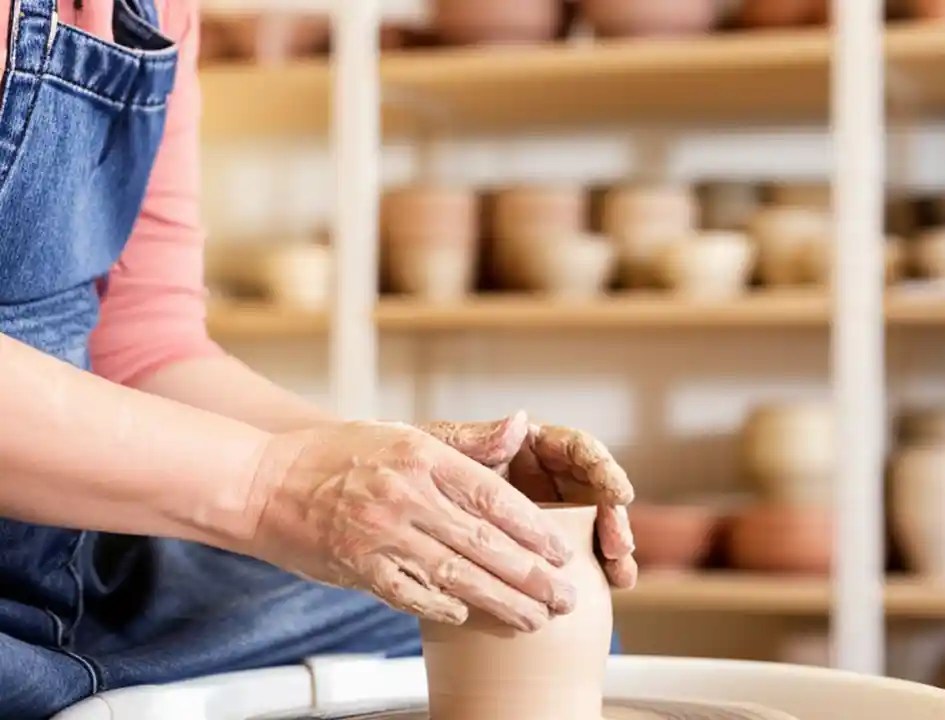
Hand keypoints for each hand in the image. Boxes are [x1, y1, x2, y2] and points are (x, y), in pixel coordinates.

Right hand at [242, 421, 576, 630]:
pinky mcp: (358, 567)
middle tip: (565, 596)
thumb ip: (467, 441)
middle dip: (532, 575)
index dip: (533, 529)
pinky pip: (412, 595)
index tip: (561, 551)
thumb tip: (521, 425)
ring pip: (456, 575)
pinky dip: (444, 608)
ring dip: (501, 601)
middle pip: (483, 542)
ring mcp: (380, 534)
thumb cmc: (337, 456)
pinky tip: (471, 616)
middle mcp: (405, 495)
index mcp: (421, 457)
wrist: (262, 482)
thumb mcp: (403, 435)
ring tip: (535, 618)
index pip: (492, 497)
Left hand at [422, 412, 637, 588]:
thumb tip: (519, 420)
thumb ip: (479, 439)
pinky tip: (607, 589)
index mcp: (533, 446)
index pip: (578, 451)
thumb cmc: (419, 470)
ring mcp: (550, 511)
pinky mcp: (541, 544)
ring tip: (621, 576)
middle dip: (614, 520)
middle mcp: (549, 476)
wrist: (397, 506)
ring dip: (612, 551)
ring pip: (593, 526)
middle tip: (620, 548)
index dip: (604, 471)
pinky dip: (594, 572)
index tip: (620, 495)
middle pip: (595, 492)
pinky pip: (575, 556)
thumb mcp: (444, 452)